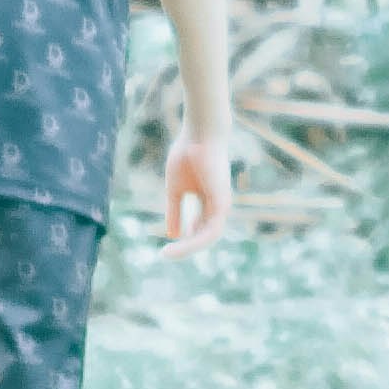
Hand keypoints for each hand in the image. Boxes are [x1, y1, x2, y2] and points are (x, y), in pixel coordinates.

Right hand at [161, 121, 235, 250]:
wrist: (199, 134)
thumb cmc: (187, 154)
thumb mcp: (175, 189)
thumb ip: (174, 211)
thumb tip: (172, 235)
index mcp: (209, 199)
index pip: (201, 226)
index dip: (187, 238)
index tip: (169, 246)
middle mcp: (218, 204)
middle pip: (204, 233)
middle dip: (187, 246)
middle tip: (167, 254)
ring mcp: (222, 205)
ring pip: (208, 237)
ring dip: (188, 247)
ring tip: (168, 254)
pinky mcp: (222, 204)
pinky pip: (210, 231)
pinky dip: (194, 240)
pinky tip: (179, 243)